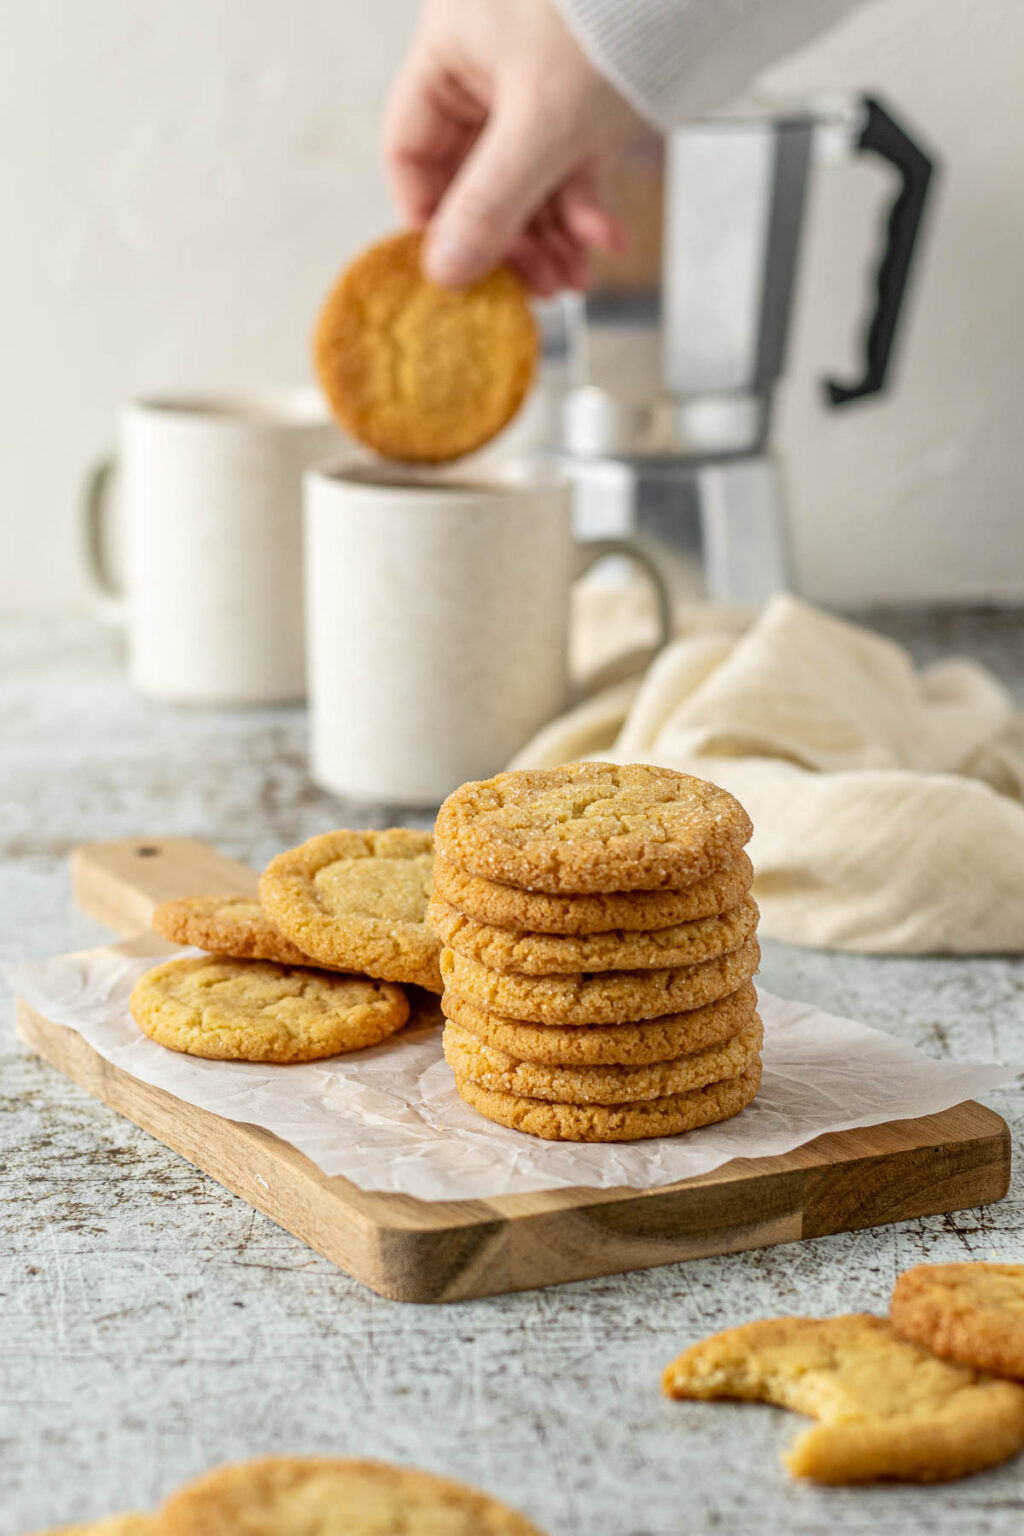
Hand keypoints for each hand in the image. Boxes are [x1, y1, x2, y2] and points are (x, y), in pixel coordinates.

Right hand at [383, 0, 639, 294]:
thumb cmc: (610, 18)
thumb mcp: (543, 124)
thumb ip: (491, 204)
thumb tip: (447, 272)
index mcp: (450, 52)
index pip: (411, 151)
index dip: (429, 220)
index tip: (458, 271)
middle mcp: (483, 64)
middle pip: (473, 177)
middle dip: (509, 241)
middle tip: (535, 287)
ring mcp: (534, 80)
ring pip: (525, 179)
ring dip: (552, 236)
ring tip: (575, 278)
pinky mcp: (582, 96)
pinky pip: (569, 162)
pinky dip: (585, 206)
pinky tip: (606, 239)